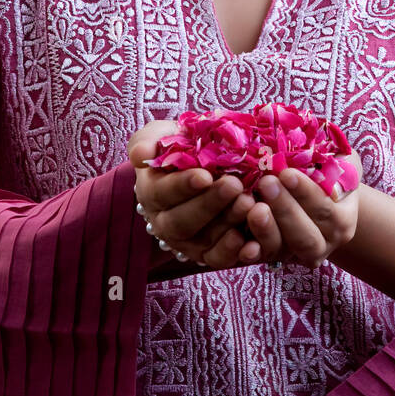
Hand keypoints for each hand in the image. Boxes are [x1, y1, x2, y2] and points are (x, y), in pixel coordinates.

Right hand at [128, 120, 264, 270]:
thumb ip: (148, 142)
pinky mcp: (208, 253)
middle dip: (209, 204)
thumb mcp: (160, 136)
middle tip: (235, 185)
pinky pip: (218, 259)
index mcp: (151, 192)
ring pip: (202, 241)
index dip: (182, 186)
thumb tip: (141, 154)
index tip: (204, 175)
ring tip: (249, 203)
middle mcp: (164, 222)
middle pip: (182, 222)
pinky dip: (236, 253)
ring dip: (227, 224)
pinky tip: (252, 243)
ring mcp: (186, 242)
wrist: (202, 164)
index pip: (162, 193)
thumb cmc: (181, 147)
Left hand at [242, 150, 362, 269]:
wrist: (311, 200)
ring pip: (281, 249)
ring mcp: (294, 255)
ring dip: (266, 230)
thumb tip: (324, 171)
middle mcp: (322, 245)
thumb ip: (336, 167)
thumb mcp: (337, 165)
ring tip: (253, 207)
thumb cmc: (325, 173)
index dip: (306, 192)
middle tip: (266, 183)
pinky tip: (240, 238)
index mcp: (341, 222)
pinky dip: (248, 251)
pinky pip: (258, 257)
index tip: (287, 173)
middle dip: (285, 209)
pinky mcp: (269, 258)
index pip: (324, 209)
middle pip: (305, 235)